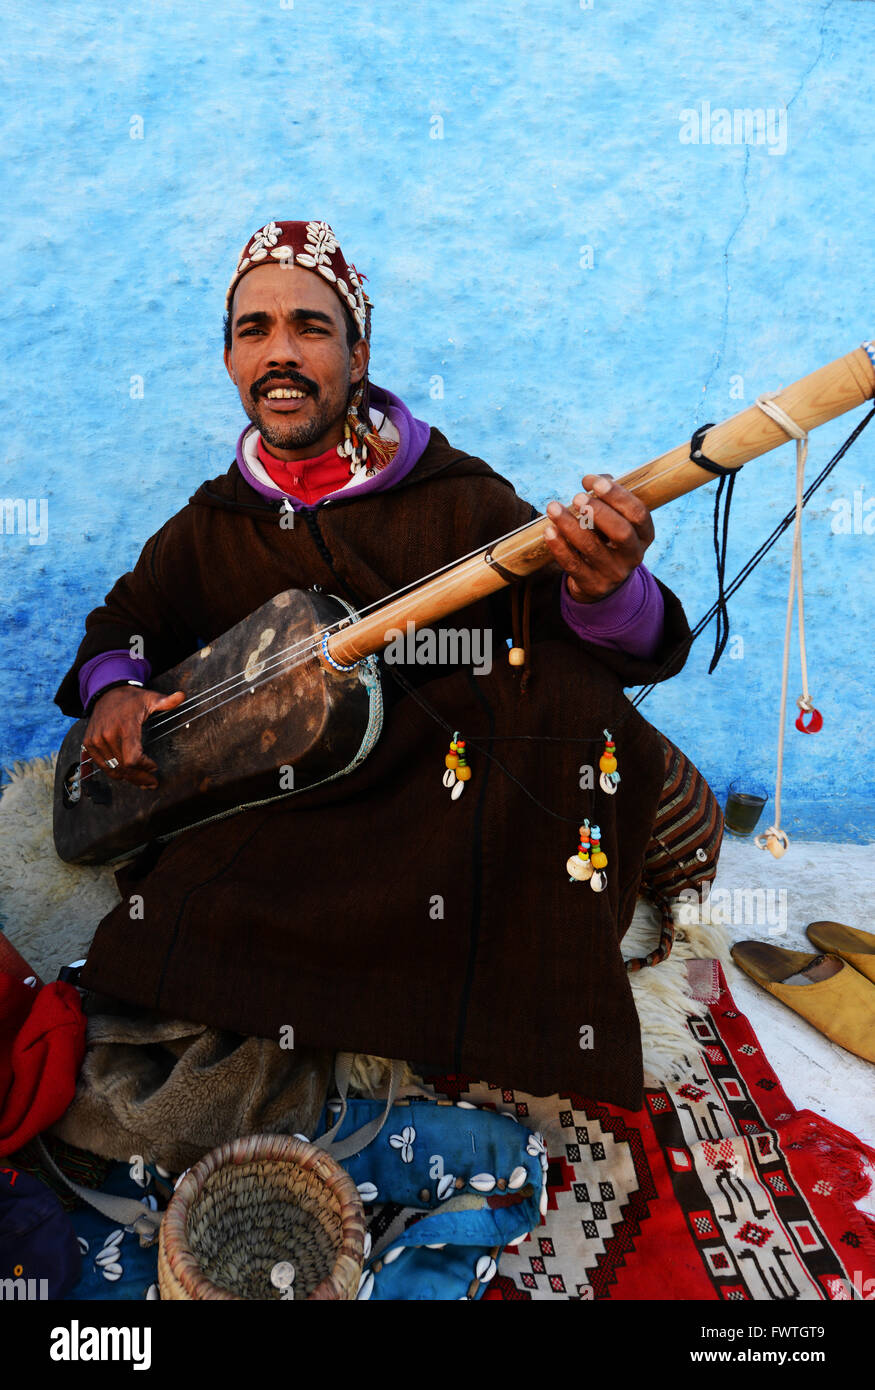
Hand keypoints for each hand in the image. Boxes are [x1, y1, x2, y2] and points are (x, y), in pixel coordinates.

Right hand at [83, 687, 185, 788]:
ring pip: (113, 770)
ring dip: (128, 778)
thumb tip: (182, 696)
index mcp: (125, 726)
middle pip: (124, 768)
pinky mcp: (89, 744)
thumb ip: (166, 702)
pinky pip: (102, 766)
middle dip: (140, 778)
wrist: (106, 692)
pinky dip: (114, 772)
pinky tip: (125, 773)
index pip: (133, 758)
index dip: (144, 767)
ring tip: (141, 780)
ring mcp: (96, 741)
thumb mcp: (150, 698)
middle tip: (151, 783)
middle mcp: (107, 735)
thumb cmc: (131, 699)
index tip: (154, 767)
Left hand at [543, 473, 654, 602]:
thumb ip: (607, 498)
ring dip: (570, 525)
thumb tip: (592, 480)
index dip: (617, 495)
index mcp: (644, 535)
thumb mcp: (614, 520)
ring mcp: (614, 573)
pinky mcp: (592, 585)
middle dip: (599, 511)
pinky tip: (549, 530)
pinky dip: (559, 546)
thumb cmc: (606, 539)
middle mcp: (633, 556)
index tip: (594, 482)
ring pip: (592, 548)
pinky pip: (573, 564)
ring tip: (553, 508)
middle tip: (577, 497)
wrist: (600, 582)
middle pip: (621, 532)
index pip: (638, 513)